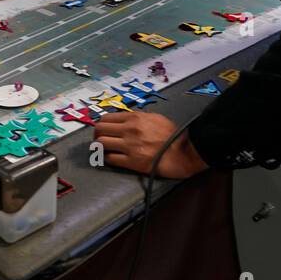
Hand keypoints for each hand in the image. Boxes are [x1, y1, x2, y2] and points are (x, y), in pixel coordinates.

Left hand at [92, 112, 208, 177]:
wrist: (183, 152)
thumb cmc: (172, 135)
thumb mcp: (155, 117)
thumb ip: (138, 117)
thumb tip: (125, 120)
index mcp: (134, 117)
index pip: (106, 118)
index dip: (101, 125)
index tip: (102, 131)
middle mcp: (129, 130)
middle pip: (100, 130)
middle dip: (97, 136)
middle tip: (99, 141)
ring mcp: (129, 146)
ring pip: (101, 143)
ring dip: (100, 148)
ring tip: (104, 151)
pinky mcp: (133, 162)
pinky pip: (111, 159)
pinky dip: (108, 159)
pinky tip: (113, 159)